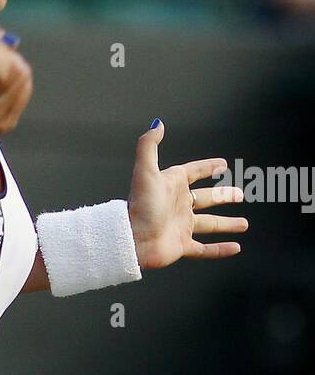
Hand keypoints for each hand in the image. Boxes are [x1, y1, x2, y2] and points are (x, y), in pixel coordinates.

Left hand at [127, 120, 247, 269]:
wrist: (130, 239)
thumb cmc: (139, 206)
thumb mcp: (144, 171)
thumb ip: (149, 146)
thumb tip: (158, 123)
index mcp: (172, 186)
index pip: (193, 172)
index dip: (207, 167)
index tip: (223, 164)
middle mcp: (178, 205)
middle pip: (206, 198)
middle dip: (223, 196)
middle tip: (240, 194)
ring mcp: (181, 226)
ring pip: (209, 224)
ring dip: (227, 224)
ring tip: (244, 224)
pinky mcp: (181, 246)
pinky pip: (205, 249)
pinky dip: (221, 250)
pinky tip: (236, 248)